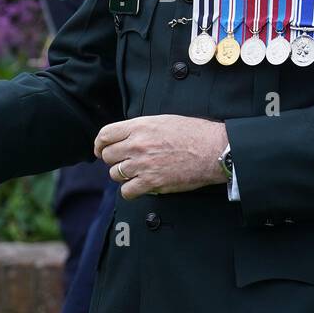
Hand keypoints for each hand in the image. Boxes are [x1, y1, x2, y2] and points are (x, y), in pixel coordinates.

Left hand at [94, 115, 227, 199]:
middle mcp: (137, 144)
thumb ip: (141, 129)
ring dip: (123, 175)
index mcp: (139, 126)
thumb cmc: (194, 133)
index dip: (100, 144)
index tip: (101, 150)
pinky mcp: (151, 183)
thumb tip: (127, 138)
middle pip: (108, 156)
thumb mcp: (163, 121)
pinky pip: (126, 191)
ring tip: (136, 174)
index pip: (105, 135)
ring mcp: (142, 164)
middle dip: (113, 160)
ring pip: (114, 174)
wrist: (213, 150)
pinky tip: (139, 187)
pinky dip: (130, 191)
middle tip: (124, 163)